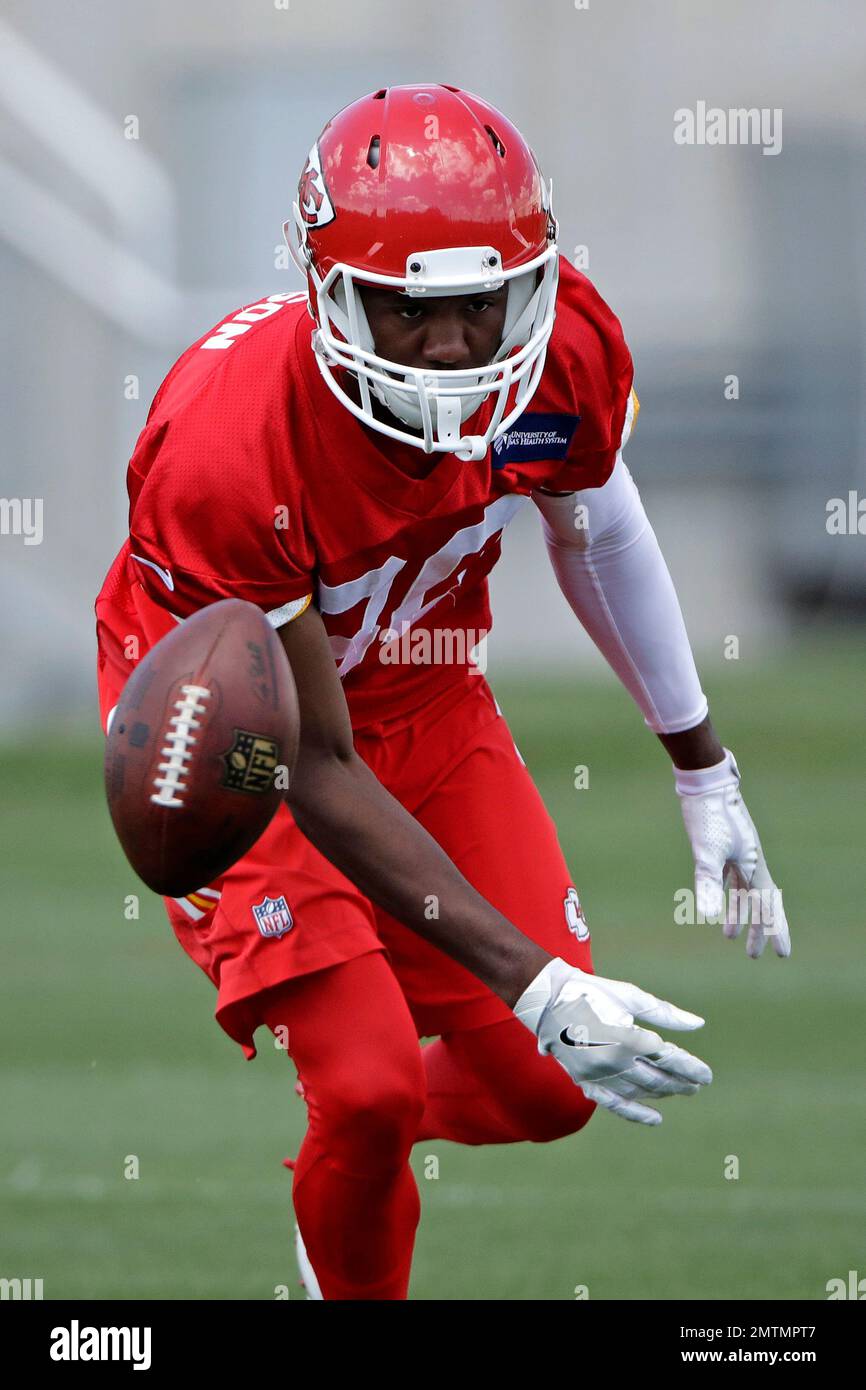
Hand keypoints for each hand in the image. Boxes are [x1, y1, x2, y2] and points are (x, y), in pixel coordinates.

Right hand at [513, 957, 711, 1124]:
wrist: (548, 1000)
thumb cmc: (592, 993)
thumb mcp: (630, 996)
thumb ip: (665, 1013)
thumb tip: (699, 1024)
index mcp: (626, 1038)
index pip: (668, 1059)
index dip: (690, 1067)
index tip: (706, 1074)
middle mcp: (613, 1062)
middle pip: (657, 1079)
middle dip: (681, 1082)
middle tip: (699, 1084)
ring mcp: (597, 1075)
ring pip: (639, 1092)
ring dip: (663, 1094)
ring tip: (680, 1091)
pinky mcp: (585, 1081)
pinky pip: (613, 1103)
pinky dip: (635, 1113)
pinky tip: (655, 1119)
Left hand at [675, 749, 790, 958]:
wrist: (705, 783)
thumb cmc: (708, 815)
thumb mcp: (705, 852)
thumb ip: (706, 883)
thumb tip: (707, 914)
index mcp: (753, 865)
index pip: (769, 906)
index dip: (775, 931)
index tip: (781, 954)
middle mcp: (750, 861)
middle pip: (759, 903)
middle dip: (757, 930)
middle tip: (752, 955)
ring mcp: (739, 853)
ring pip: (743, 892)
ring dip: (739, 914)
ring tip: (729, 936)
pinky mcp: (724, 846)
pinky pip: (730, 878)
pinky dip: (726, 893)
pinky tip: (718, 903)